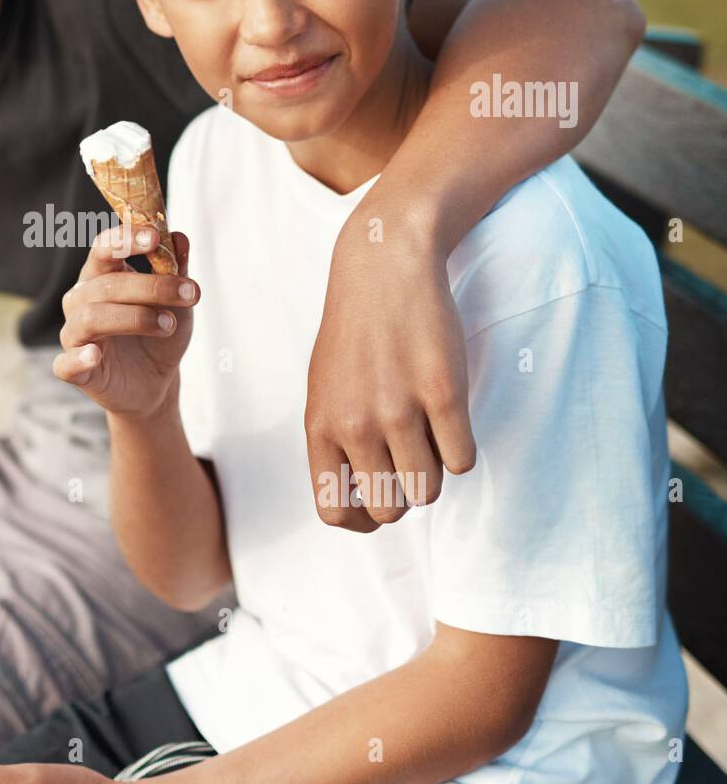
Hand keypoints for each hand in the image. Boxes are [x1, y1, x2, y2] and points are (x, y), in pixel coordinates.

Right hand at [54, 225, 198, 420]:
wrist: (157, 381)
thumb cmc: (160, 333)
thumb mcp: (177, 301)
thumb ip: (176, 269)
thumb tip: (179, 237)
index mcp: (101, 277)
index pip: (104, 248)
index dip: (126, 239)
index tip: (155, 237)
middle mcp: (81, 301)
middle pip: (105, 284)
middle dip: (150, 286)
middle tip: (189, 293)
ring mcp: (75, 335)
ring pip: (91, 318)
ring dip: (134, 318)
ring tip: (168, 325)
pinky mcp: (74, 370)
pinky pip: (66, 363)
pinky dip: (78, 358)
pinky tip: (95, 355)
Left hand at [305, 218, 475, 530]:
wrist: (384, 265)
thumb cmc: (356, 332)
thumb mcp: (326, 389)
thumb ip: (336, 442)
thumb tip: (357, 503)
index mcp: (320, 426)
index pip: (334, 511)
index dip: (362, 517)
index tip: (379, 496)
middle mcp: (355, 424)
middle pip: (388, 510)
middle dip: (403, 495)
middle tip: (410, 459)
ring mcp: (399, 410)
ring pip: (428, 491)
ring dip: (434, 470)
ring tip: (428, 431)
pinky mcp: (444, 393)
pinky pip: (462, 462)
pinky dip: (461, 449)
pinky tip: (449, 415)